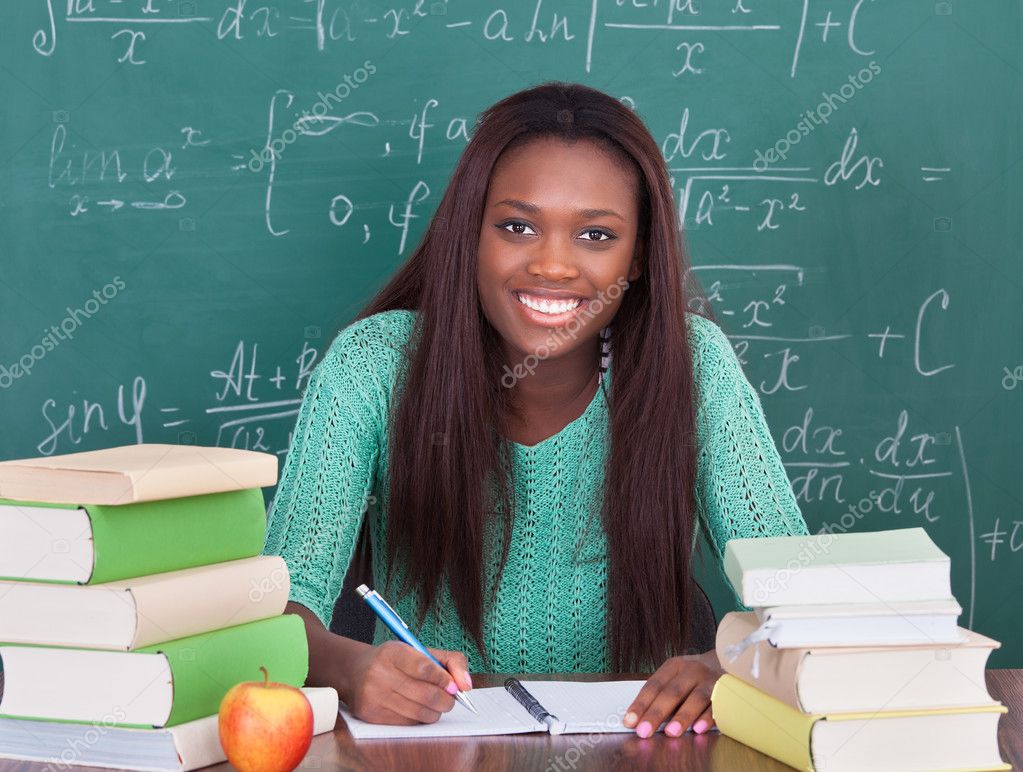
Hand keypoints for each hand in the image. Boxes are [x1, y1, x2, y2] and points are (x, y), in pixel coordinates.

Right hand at [343, 641, 472, 724]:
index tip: (454, 686)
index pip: (425, 667)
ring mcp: (373, 695)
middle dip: (446, 700)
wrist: (356, 671)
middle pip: (426, 694)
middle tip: (450, 698)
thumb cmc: (395, 661)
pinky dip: (420, 718)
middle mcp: (380, 673)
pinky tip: (417, 707)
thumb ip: (450, 661)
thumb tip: (466, 685)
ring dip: (435, 711)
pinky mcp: (370, 714)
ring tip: (435, 702)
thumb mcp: (420, 651)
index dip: (444, 679)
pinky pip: (408, 723)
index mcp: (393, 652)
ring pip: (420, 713)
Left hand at [623, 649, 723, 737]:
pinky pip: (717, 706)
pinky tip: (698, 729)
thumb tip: (642, 718)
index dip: (641, 703)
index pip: (654, 685)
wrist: (729, 661)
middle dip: (656, 713)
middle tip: (644, 731)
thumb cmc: (695, 675)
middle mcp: (692, 671)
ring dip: (682, 716)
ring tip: (670, 732)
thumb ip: (663, 694)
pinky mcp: (728, 692)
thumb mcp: (677, 676)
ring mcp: (710, 681)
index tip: (630, 721)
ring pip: (696, 698)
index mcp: (674, 666)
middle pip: (672, 692)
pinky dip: (708, 718)